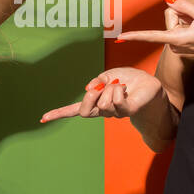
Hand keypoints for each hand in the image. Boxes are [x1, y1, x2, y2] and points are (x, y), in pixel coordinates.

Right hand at [39, 67, 162, 121]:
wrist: (151, 87)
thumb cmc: (130, 81)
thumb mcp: (109, 75)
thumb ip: (97, 81)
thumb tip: (88, 89)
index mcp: (95, 102)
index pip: (74, 110)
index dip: (58, 113)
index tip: (42, 119)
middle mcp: (102, 111)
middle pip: (84, 111)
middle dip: (89, 97)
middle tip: (100, 87)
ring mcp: (114, 113)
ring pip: (102, 103)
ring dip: (111, 88)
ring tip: (120, 85)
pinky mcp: (127, 111)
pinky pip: (116, 102)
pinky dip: (118, 90)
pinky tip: (123, 88)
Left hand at [117, 0, 193, 61]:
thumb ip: (184, 6)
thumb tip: (168, 0)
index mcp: (177, 38)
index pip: (151, 36)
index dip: (135, 35)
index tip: (121, 37)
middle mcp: (173, 43)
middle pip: (169, 17)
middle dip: (181, 14)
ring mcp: (176, 44)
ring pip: (174, 21)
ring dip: (186, 18)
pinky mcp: (179, 43)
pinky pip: (178, 25)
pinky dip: (187, 23)